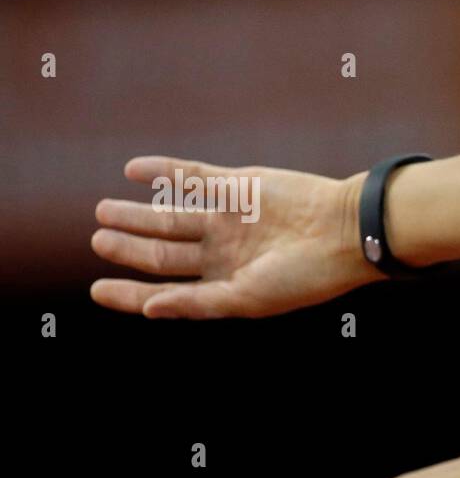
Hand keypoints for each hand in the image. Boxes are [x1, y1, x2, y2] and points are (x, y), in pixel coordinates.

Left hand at [91, 157, 378, 317]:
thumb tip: (150, 307)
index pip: (168, 291)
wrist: (344, 230)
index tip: (97, 289)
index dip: (131, 293)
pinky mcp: (237, 184)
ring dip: (138, 213)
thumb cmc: (304, 275)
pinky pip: (191, 176)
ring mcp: (229, 217)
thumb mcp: (249, 298)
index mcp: (228, 285)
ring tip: (103, 210)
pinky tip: (133, 170)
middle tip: (97, 240)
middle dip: (129, 247)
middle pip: (165, 251)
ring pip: (171, 214)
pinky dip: (163, 171)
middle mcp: (225, 252)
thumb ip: (199, 303)